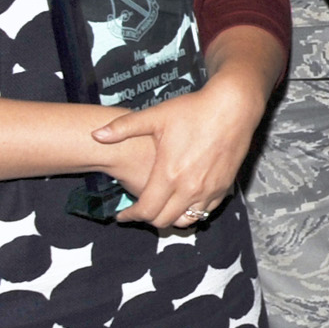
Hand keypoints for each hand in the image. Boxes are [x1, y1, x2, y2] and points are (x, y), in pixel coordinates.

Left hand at [91, 59, 268, 231]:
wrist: (233, 107)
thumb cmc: (194, 110)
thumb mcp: (156, 116)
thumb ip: (124, 128)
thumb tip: (95, 135)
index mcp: (169, 174)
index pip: (146, 210)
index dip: (130, 216)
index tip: (123, 215)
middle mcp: (189, 187)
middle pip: (164, 220)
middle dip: (148, 219)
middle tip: (140, 210)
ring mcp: (209, 189)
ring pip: (187, 220)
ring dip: (171, 218)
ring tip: (162, 208)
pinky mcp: (224, 186)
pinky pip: (206, 211)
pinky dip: (192, 211)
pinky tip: (185, 200)